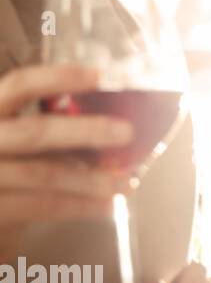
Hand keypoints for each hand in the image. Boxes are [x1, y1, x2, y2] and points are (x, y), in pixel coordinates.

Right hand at [0, 64, 134, 231]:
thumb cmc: (8, 170)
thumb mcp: (20, 142)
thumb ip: (51, 133)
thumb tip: (115, 127)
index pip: (18, 86)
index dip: (57, 79)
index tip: (98, 76)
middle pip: (34, 132)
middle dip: (84, 132)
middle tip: (127, 132)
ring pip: (42, 173)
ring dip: (89, 178)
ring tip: (125, 182)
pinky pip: (40, 206)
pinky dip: (77, 206)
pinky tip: (105, 206)